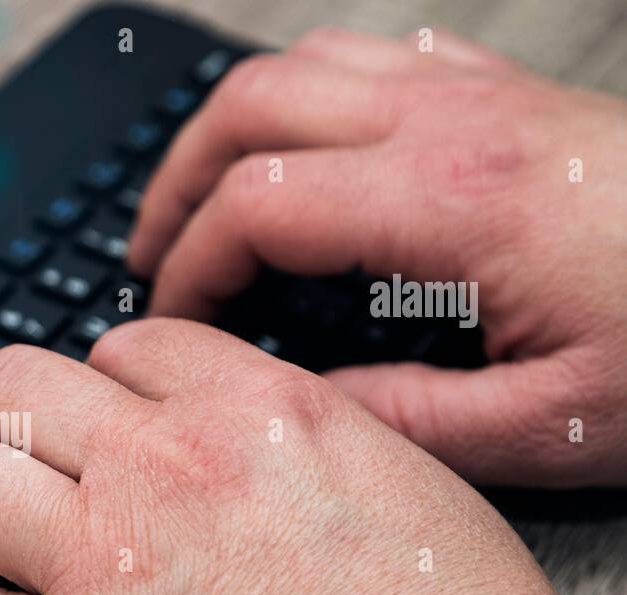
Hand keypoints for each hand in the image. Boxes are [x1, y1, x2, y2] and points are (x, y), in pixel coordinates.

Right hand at [128, 28, 626, 487]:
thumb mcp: (554, 425)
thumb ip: (409, 421)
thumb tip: (306, 406)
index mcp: (456, 200)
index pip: (257, 203)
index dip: (188, 264)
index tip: (170, 319)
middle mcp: (456, 121)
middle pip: (251, 105)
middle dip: (176, 182)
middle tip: (152, 254)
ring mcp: (480, 93)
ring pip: (302, 65)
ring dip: (228, 131)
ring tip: (203, 203)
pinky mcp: (506, 95)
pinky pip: (370, 59)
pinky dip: (304, 102)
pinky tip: (306, 155)